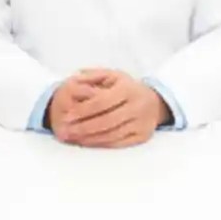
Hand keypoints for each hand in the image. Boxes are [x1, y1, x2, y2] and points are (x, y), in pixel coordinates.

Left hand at [55, 69, 170, 147]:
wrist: (155, 102)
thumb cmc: (127, 88)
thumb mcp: (113, 76)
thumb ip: (92, 75)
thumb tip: (75, 77)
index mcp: (128, 89)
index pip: (101, 102)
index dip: (82, 110)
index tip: (67, 116)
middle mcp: (138, 106)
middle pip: (106, 121)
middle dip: (83, 127)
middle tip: (66, 131)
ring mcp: (142, 123)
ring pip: (112, 134)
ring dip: (89, 138)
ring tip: (73, 138)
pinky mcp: (143, 136)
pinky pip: (119, 143)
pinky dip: (101, 144)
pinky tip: (87, 142)